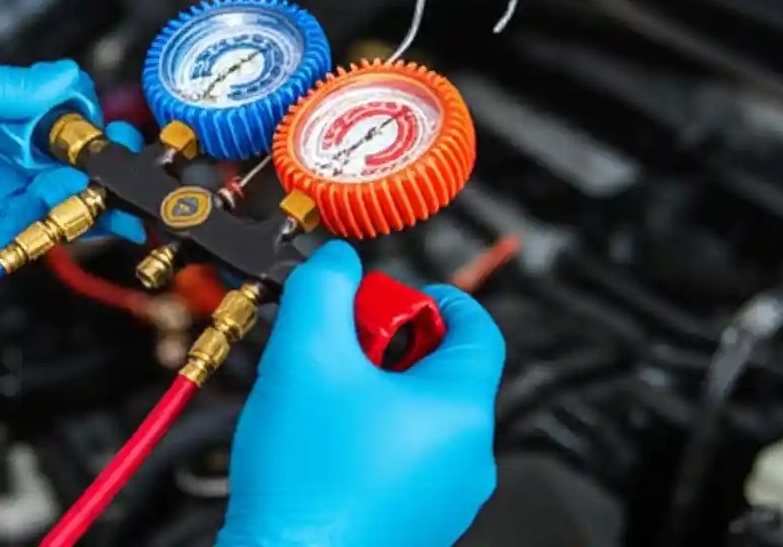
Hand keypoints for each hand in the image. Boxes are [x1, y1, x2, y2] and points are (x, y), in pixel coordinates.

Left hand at [0, 47, 144, 262]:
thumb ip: (9, 89)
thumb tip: (67, 80)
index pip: (64, 117)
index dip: (89, 123)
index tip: (103, 127)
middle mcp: (0, 153)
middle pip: (72, 164)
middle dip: (107, 167)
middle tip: (131, 170)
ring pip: (59, 200)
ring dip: (94, 200)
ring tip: (123, 199)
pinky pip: (26, 233)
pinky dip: (58, 229)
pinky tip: (83, 219)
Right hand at [219, 241, 504, 546]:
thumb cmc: (307, 483)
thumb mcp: (305, 354)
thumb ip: (325, 287)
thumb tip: (338, 262)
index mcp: (460, 409)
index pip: (477, 327)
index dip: (434, 297)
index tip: (394, 295)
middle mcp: (467, 457)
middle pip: (440, 370)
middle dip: (387, 344)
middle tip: (339, 344)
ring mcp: (443, 496)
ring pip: (416, 417)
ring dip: (372, 391)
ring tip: (320, 396)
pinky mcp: (414, 523)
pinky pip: (401, 459)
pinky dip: (368, 436)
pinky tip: (321, 441)